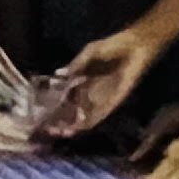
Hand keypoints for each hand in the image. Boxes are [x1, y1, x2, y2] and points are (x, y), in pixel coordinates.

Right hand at [45, 25, 160, 140]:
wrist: (133, 47)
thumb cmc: (113, 46)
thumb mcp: (89, 53)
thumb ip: (75, 65)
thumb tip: (58, 74)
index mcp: (84, 81)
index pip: (66, 98)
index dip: (56, 107)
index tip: (44, 113)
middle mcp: (91, 92)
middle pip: (74, 112)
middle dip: (62, 121)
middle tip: (50, 129)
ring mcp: (102, 98)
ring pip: (86, 117)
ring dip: (74, 126)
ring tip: (62, 132)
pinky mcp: (114, 102)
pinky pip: (100, 115)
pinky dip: (89, 122)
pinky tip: (78, 127)